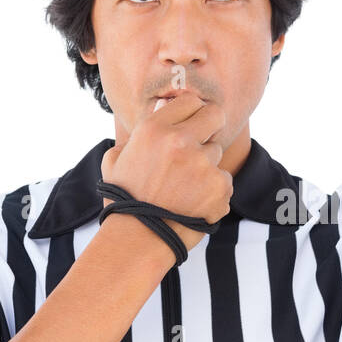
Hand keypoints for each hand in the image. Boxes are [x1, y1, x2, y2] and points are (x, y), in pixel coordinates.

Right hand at [100, 92, 232, 251]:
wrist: (138, 241)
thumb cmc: (124, 200)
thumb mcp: (116, 159)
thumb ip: (139, 134)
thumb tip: (160, 111)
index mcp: (155, 129)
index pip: (191, 101)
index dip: (192, 113)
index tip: (192, 123)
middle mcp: (181, 141)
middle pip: (215, 115)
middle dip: (210, 127)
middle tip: (200, 146)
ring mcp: (203, 164)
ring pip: (217, 153)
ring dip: (206, 167)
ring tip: (185, 189)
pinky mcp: (220, 187)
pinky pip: (225, 181)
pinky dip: (214, 193)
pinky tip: (194, 205)